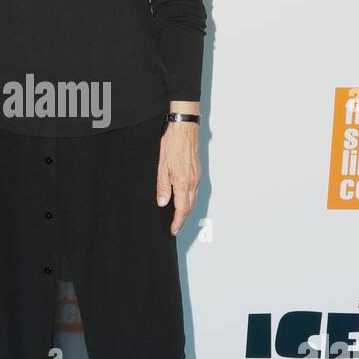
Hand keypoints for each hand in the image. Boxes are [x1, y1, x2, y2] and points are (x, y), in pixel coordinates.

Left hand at [155, 121, 199, 235]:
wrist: (185, 128)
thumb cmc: (172, 143)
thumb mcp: (161, 166)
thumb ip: (162, 186)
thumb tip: (163, 202)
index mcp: (183, 182)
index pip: (182, 209)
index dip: (177, 221)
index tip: (173, 230)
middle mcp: (192, 181)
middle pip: (189, 206)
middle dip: (182, 218)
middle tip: (175, 227)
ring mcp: (196, 176)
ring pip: (193, 199)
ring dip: (187, 209)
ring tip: (179, 217)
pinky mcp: (197, 171)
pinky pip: (194, 190)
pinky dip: (189, 199)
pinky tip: (184, 199)